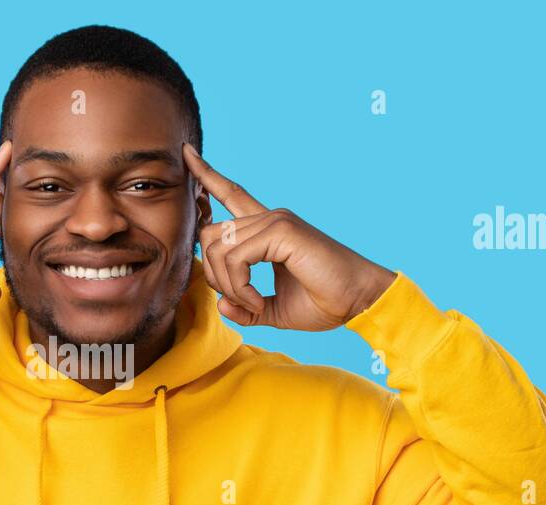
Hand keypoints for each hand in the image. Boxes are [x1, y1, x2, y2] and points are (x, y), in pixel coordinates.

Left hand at [182, 143, 396, 330]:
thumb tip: (220, 305)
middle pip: (210, 234)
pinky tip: (257, 301)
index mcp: (268, 230)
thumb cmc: (326, 302)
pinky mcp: (282, 231)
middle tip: (241, 302)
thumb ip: (245, 307)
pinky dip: (240, 286)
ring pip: (220, 248)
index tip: (186, 154)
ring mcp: (276, 221)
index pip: (231, 194)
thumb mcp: (274, 310)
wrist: (359, 301)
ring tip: (253, 305)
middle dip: (213, 275)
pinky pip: (236, 258)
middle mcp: (270, 219)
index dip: (207, 176)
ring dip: (229, 286)